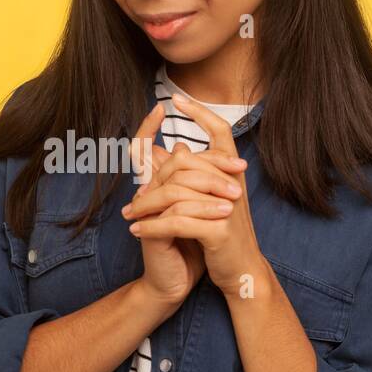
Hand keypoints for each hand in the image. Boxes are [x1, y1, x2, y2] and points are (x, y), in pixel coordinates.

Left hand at [126, 92, 263, 295]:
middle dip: (152, 181)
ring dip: (146, 207)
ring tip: (130, 219)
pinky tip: (138, 232)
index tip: (177, 100)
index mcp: (231, 173)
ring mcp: (228, 206)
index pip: (221, 132)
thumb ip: (187, 176)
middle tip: (133, 202)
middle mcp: (233, 184)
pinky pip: (177, 221)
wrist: (240, 271)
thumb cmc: (221, 235)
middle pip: (183, 164)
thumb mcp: (204, 202)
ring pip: (175, 194)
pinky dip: (153, 226)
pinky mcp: (220, 231)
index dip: (201, 113)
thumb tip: (171, 147)